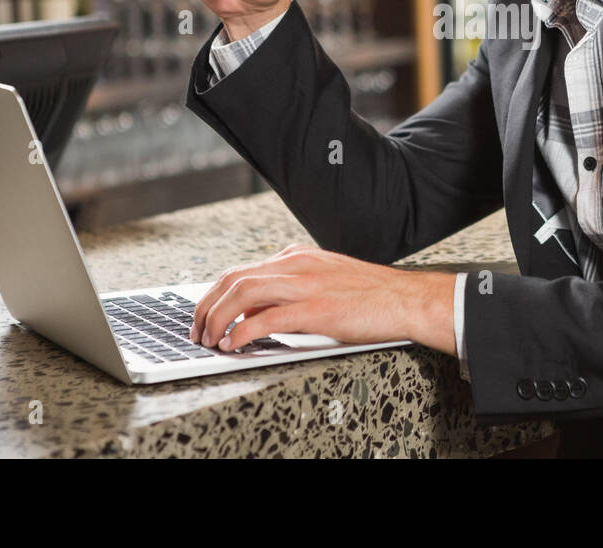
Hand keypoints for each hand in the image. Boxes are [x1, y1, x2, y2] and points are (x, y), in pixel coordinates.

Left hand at [189, 242, 457, 354]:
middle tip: (197, 332)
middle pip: (233, 278)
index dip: (213, 295)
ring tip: (210, 340)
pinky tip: (233, 345)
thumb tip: (253, 313)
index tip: (203, 316)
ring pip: (242, 293)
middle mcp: (296, 265)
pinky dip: (241, 332)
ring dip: (217, 318)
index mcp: (297, 257)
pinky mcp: (315, 309)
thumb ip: (289, 291)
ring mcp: (305, 285)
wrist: (406, 299)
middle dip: (205, 306)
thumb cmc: (370, 296)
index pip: (240, 270)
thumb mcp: (324, 281)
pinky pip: (266, 318)